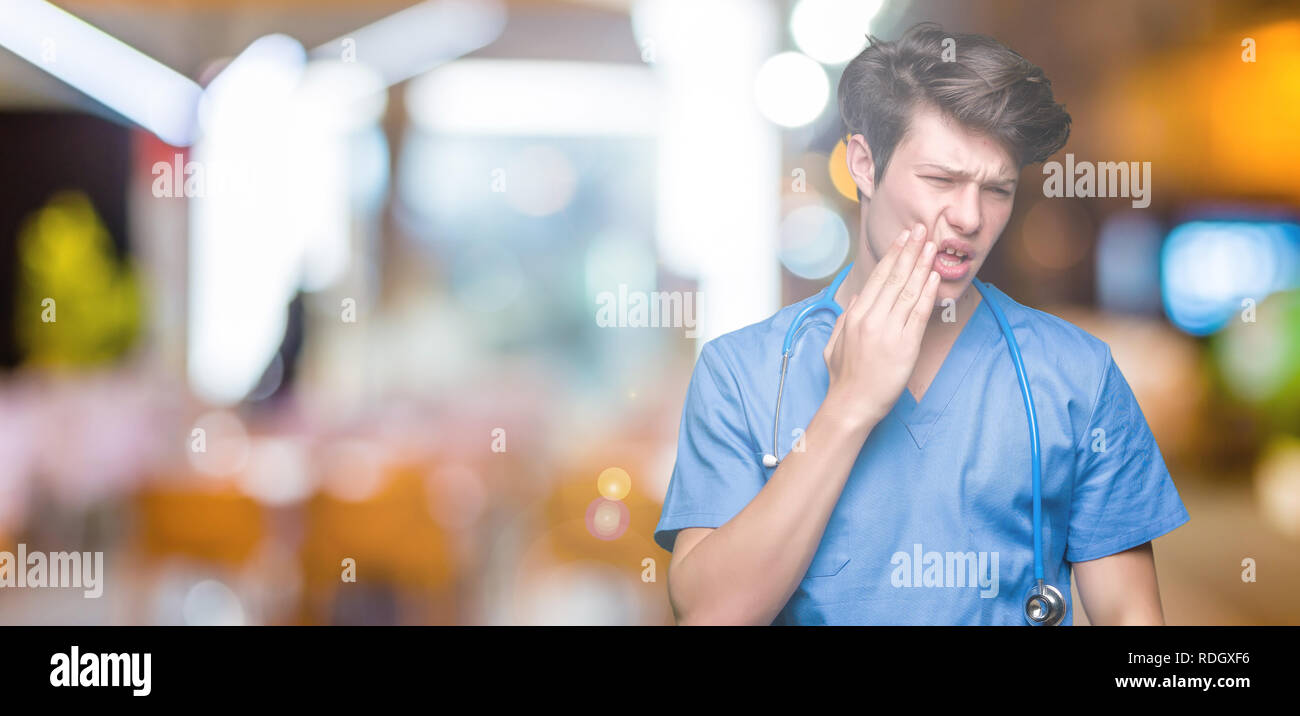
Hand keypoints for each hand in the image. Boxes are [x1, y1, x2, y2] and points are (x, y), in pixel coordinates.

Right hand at [821, 223, 939, 430]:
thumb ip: (845, 317)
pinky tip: (934, 277)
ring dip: (921, 266)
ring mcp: (889, 331)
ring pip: (909, 291)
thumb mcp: (835, 343)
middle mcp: (872, 318)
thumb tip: (857, 297)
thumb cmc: (843, 377)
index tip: (903, 238)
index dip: (893, 255)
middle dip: (910, 251)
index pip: (878, 278)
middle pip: (895, 278)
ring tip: (931, 246)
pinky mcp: (906, 346)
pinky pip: (919, 314)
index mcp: (855, 315)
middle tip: (921, 230)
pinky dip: (928, 293)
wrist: (852, 404)